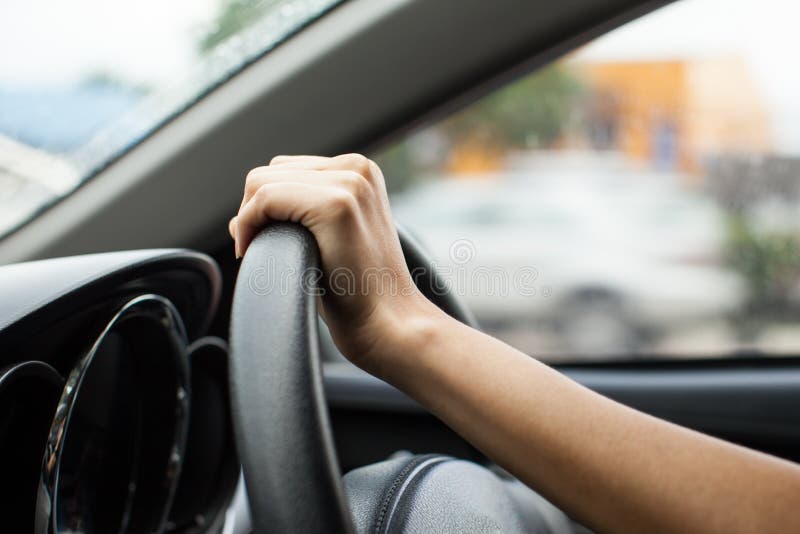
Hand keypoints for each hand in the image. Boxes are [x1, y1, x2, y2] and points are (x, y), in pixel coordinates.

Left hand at [230, 154, 439, 371]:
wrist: (389, 325)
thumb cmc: (356, 294)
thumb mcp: (328, 242)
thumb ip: (294, 218)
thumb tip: (235, 219)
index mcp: (359, 172)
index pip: (284, 170)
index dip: (265, 209)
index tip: (270, 245)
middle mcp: (357, 169)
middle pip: (269, 172)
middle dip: (255, 213)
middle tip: (264, 253)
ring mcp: (350, 183)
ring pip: (261, 183)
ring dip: (249, 221)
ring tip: (262, 255)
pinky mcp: (337, 204)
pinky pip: (264, 199)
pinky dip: (248, 226)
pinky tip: (253, 254)